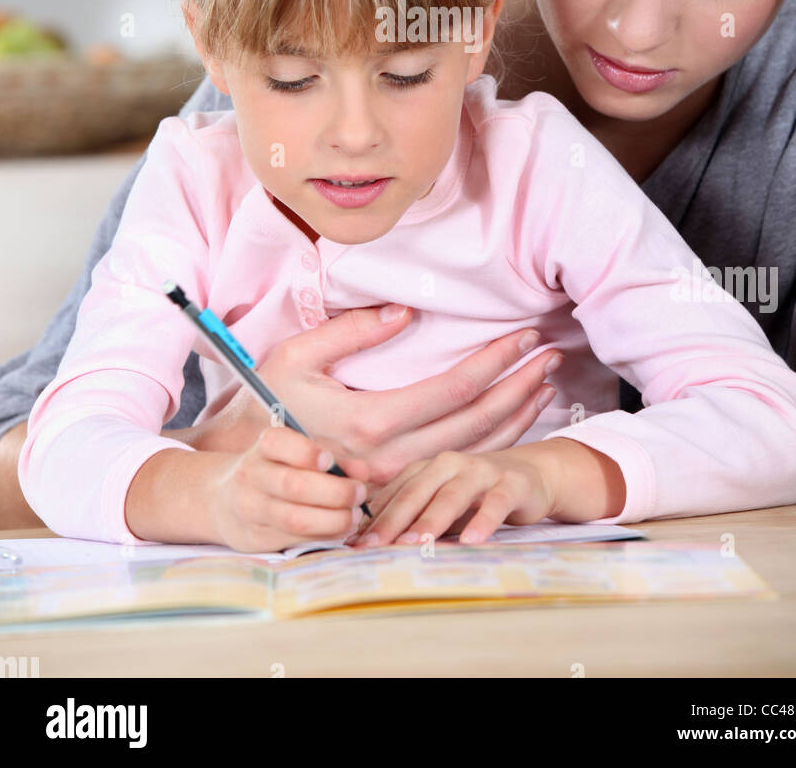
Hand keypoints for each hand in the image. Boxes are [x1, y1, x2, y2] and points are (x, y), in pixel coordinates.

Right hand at [179, 305, 561, 487]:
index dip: (494, 361)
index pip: (453, 389)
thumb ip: (351, 331)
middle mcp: (389, 456)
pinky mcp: (394, 482)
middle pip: (475, 423)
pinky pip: (456, 463)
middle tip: (550, 355)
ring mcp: (393, 476)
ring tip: (545, 383)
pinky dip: (494, 439)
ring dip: (515, 415)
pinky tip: (514, 417)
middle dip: (519, 387)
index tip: (523, 335)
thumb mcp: (297, 355)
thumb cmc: (266, 401)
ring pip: (472, 449)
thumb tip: (404, 312)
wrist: (245, 465)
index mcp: (370, 420)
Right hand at [206, 425, 369, 553]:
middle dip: (335, 491)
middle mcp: (251, 477)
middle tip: (359, 492)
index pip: (277, 443)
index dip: (305, 451)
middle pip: (293, 485)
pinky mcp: (257, 539)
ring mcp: (251, 510)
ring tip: (354, 515)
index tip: (329, 460)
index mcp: (262, 448)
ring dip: (333, 519)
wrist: (224, 501)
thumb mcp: (294, 456)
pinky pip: (295, 539)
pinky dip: (323, 536)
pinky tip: (340, 530)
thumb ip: (332, 461)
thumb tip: (363, 472)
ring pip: (295, 518)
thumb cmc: (275, 471)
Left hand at [349, 444, 558, 547]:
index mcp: (426, 467)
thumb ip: (412, 516)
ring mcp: (480, 471)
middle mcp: (449, 464)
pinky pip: (495, 502)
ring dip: (432, 520)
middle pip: (416, 493)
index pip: (394, 495)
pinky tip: (471, 539)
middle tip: (373, 547)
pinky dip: (483, 520)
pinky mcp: (511, 483)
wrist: (531, 475)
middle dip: (393, 521)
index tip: (353, 546)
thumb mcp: (441, 502)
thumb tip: (367, 543)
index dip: (373, 520)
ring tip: (417, 544)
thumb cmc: (476, 494)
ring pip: (451, 495)